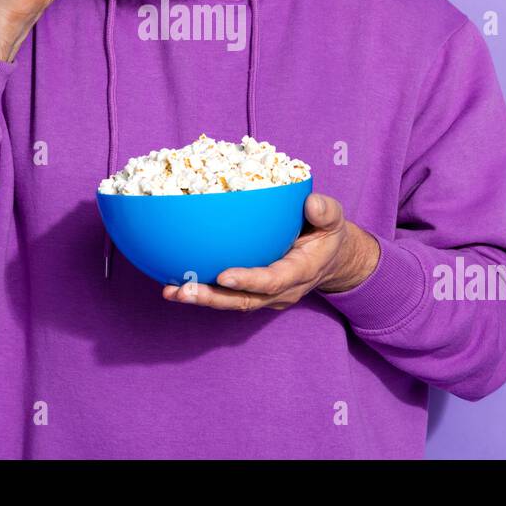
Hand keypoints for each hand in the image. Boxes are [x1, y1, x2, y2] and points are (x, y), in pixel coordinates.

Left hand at [161, 193, 380, 310]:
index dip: (248, 280)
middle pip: (244, 301)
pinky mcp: (254, 293)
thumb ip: (325, 212)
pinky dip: (203, 290)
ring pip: (231, 302)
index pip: (272, 280)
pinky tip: (174, 281)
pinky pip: (227, 295)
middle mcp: (281, 291)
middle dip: (212, 298)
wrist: (332, 260)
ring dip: (201, 299)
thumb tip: (311, 203)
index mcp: (299, 272)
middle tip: (183, 290)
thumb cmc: (327, 235)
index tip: (223, 276)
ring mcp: (266, 296)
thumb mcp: (334, 220)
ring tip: (171, 291)